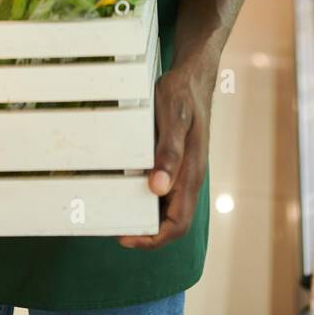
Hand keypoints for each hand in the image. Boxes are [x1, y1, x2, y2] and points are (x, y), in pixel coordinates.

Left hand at [119, 62, 211, 249]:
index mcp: (191, 172)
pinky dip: (149, 198)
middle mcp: (190, 176)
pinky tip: (131, 189)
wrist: (194, 76)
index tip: (127, 238)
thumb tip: (158, 188)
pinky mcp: (180, 161)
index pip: (178, 223)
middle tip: (118, 230)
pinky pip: (167, 189)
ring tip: (121, 214)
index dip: (153, 238)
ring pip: (170, 206)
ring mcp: (186, 170)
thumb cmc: (183, 95)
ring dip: (148, 217)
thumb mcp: (173, 119)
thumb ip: (169, 153)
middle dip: (148, 233)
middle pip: (174, 221)